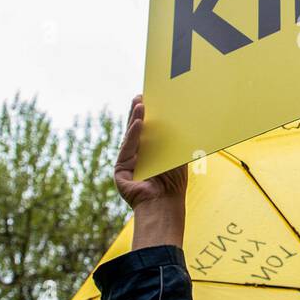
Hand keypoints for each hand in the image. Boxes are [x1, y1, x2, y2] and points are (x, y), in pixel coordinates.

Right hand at [113, 95, 187, 248]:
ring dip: (135, 119)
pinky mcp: (120, 170)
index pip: (148, 131)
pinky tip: (138, 122)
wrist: (164, 204)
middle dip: (138, 113)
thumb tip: (180, 117)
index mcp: (151, 153)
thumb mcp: (176, 155)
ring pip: (130, 136)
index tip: (150, 99)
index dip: (148, 116)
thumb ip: (173, 139)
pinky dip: (133, 135)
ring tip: (140, 104)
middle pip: (136, 131)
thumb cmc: (174, 182)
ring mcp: (127, 163)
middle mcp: (137, 157)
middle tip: (140, 96)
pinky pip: (127, 148)